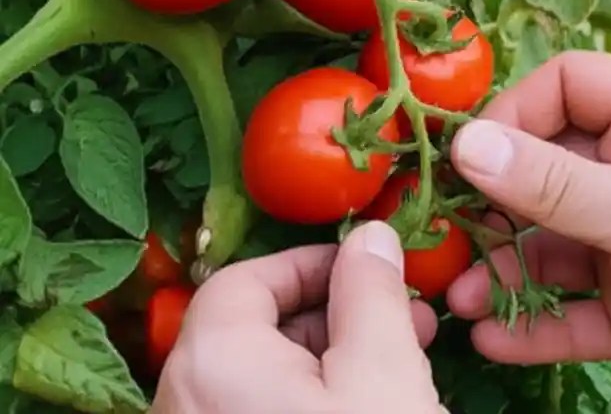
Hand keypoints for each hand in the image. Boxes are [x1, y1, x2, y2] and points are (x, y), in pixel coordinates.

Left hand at [153, 222, 442, 413]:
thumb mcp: (386, 373)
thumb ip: (373, 295)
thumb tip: (369, 238)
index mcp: (212, 361)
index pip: (244, 278)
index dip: (313, 265)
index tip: (370, 271)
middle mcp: (183, 400)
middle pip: (248, 329)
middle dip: (331, 314)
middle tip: (401, 320)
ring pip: (255, 378)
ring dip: (325, 360)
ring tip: (397, 368)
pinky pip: (251, 411)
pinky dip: (303, 400)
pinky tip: (363, 406)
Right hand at [445, 51, 610, 362]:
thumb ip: (553, 181)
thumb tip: (471, 140)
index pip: (570, 85)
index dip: (519, 109)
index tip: (475, 151)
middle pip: (542, 169)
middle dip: (495, 208)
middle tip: (457, 233)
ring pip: (543, 244)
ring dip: (500, 273)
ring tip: (464, 300)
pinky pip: (563, 306)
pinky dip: (530, 325)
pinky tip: (492, 339)